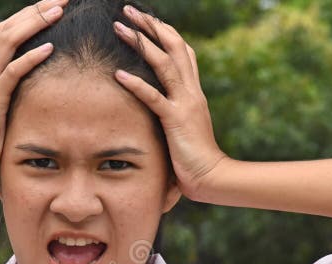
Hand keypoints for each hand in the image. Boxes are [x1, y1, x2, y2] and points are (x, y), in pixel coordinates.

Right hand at [0, 0, 67, 182]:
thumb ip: (10, 91)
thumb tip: (33, 86)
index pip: (5, 32)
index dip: (28, 16)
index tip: (52, 7)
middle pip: (8, 28)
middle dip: (35, 10)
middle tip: (61, 0)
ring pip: (8, 41)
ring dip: (34, 24)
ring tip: (58, 12)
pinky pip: (13, 72)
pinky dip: (31, 57)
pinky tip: (49, 48)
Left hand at [112, 5, 226, 200]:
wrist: (213, 178)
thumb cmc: (195, 159)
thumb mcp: (185, 129)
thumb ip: (175, 113)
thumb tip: (160, 109)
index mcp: (194, 92)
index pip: (182, 52)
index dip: (164, 32)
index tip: (145, 20)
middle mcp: (191, 92)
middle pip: (173, 46)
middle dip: (151, 26)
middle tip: (128, 11)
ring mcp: (185, 104)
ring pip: (163, 63)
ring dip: (140, 43)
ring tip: (119, 27)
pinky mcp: (175, 121)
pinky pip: (154, 97)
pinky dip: (136, 83)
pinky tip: (118, 74)